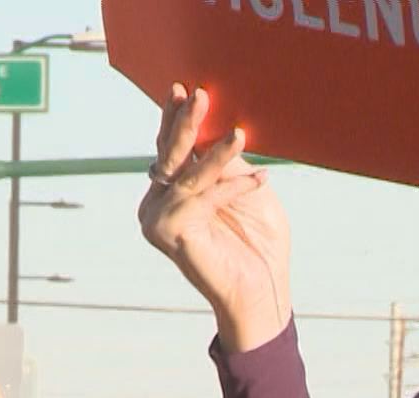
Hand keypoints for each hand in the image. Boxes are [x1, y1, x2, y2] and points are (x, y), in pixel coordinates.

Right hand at [139, 84, 292, 352]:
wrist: (259, 289)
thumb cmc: (257, 241)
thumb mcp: (246, 188)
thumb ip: (226, 163)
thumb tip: (216, 129)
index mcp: (172, 191)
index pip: (171, 150)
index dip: (174, 119)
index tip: (183, 88)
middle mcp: (158, 204)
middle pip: (169, 155)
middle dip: (183, 123)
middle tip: (199, 94)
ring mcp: (157, 220)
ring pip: (186, 175)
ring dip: (214, 154)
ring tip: (240, 135)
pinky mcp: (168, 234)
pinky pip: (201, 198)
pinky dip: (231, 188)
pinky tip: (261, 180)